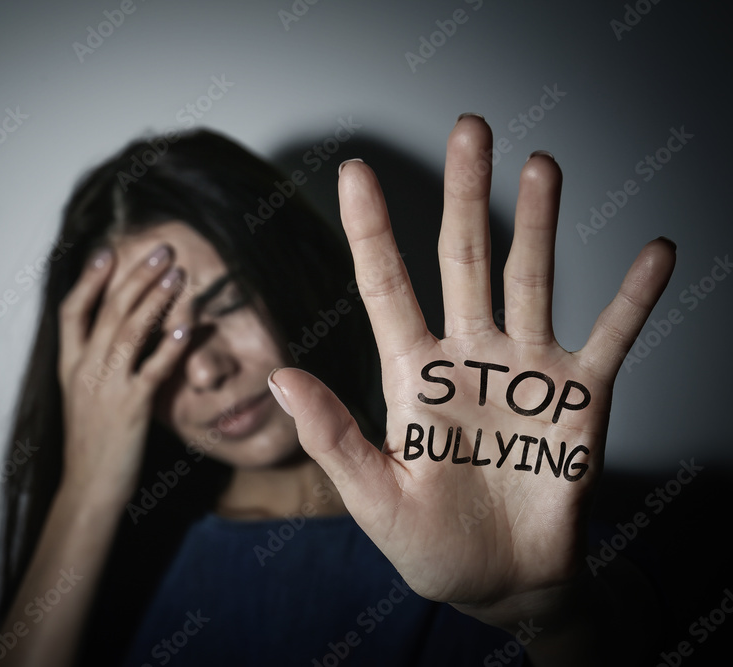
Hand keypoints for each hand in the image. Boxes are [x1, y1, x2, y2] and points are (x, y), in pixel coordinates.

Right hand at [57, 244, 188, 504]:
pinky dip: (169, 345)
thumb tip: (114, 338)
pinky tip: (186, 326)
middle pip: (109, 310)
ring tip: (177, 274)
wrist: (87, 490)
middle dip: (136, 275)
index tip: (108, 251)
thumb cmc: (90, 446)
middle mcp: (84, 371)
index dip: (90, 279)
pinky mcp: (130, 408)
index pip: (72, 310)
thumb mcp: (82, 399)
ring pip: (129, 331)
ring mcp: (106, 388)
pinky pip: (152, 369)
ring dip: (156, 298)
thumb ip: (93, 366)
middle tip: (162, 250)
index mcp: (69, 366)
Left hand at [267, 115, 675, 627]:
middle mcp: (468, 356)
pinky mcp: (579, 399)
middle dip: (466, 195)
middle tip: (470, 129)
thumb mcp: (372, 497)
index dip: (370, 230)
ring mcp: (525, 370)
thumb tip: (278, 378)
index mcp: (412, 375)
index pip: (386, 287)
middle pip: (465, 259)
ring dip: (541, 224)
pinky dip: (633, 299)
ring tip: (542, 166)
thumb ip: (331, 438)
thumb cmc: (431, 545)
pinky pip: (612, 339)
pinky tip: (654, 253)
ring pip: (532, 280)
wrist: (503, 584)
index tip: (353, 170)